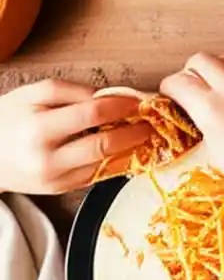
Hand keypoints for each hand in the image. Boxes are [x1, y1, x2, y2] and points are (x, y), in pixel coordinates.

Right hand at [0, 80, 149, 194]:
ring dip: (133, 149)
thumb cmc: (10, 118)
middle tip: (153, 121)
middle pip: (105, 145)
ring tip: (149, 134)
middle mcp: (48, 159)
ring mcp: (56, 179)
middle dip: (135, 131)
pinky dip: (119, 162)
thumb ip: (74, 90)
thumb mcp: (35, 93)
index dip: (122, 106)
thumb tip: (110, 95)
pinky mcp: (62, 189)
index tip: (140, 100)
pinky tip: (131, 149)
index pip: (92, 114)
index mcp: (39, 129)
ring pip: (107, 165)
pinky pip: (99, 175)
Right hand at [159, 52, 223, 196]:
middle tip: (197, 87)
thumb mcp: (215, 148)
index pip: (179, 81)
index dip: (171, 88)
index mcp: (212, 105)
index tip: (173, 94)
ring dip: (221, 66)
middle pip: (201, 59)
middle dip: (193, 72)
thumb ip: (203, 118)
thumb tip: (197, 105)